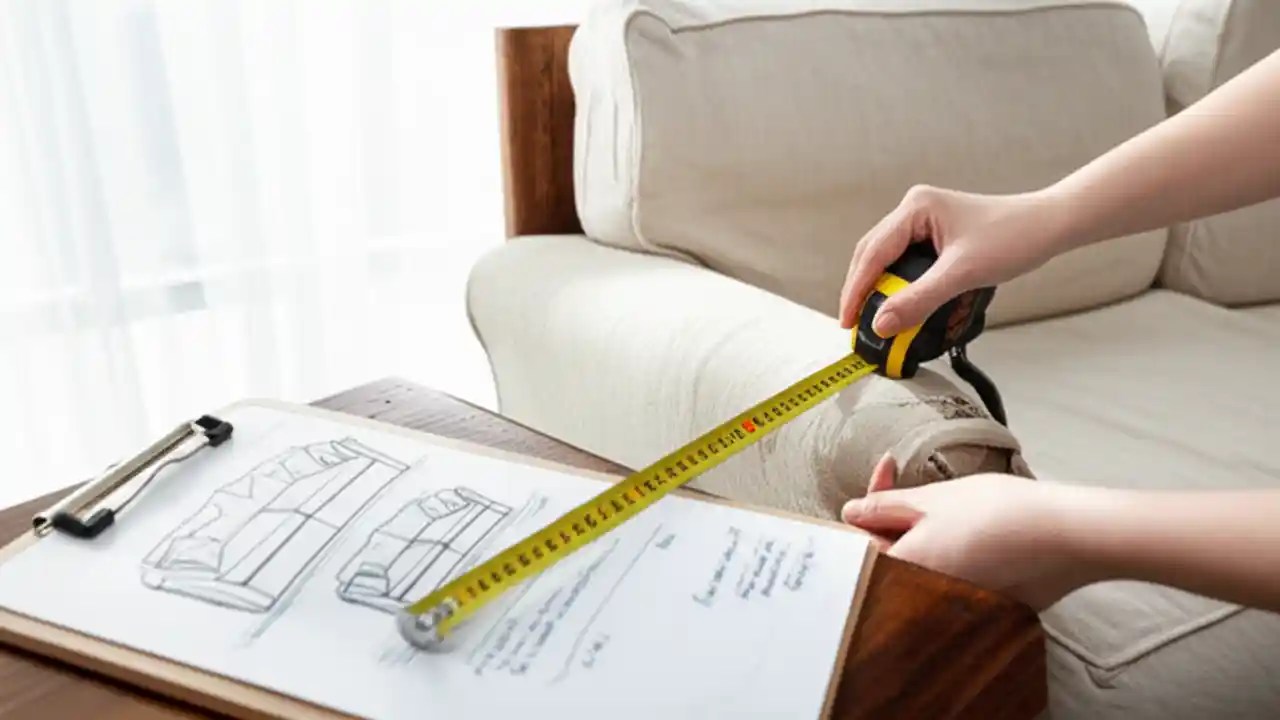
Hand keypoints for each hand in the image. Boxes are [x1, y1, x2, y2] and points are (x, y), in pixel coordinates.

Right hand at [838, 185, 1069, 336]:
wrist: (1050, 226)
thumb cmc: (1013, 239)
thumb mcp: (962, 274)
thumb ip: (919, 300)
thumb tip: (880, 325)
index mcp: (915, 207)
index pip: (872, 253)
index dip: (856, 289)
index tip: (847, 321)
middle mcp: (914, 209)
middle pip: (872, 253)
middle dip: (861, 289)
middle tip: (853, 324)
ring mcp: (924, 220)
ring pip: (886, 258)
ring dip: (878, 288)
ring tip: (871, 318)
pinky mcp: (936, 234)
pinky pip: (904, 260)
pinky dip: (897, 284)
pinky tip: (896, 303)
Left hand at [841, 455, 1099, 609]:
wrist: (1070, 535)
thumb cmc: (998, 511)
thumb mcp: (931, 500)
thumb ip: (883, 507)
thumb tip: (849, 513)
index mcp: (903, 572)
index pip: (860, 547)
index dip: (866, 507)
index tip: (889, 469)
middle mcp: (921, 600)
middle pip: (888, 560)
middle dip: (890, 519)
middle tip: (907, 480)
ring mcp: (951, 608)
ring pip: (919, 568)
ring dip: (919, 532)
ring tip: (943, 502)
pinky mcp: (980, 608)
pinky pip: (948, 579)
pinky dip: (949, 551)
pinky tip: (969, 526)